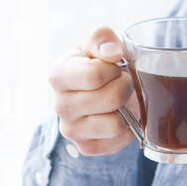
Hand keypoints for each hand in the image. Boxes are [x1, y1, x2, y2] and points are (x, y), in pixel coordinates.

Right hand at [47, 26, 141, 155]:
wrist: (100, 89)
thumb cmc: (99, 63)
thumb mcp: (99, 43)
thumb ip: (102, 38)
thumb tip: (113, 53)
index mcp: (58, 75)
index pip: (95, 75)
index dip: (114, 69)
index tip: (114, 66)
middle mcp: (59, 106)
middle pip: (111, 99)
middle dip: (125, 87)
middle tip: (122, 82)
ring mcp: (71, 130)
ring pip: (116, 124)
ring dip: (128, 109)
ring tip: (120, 100)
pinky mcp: (86, 147)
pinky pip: (119, 141)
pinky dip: (128, 128)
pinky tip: (119, 116)